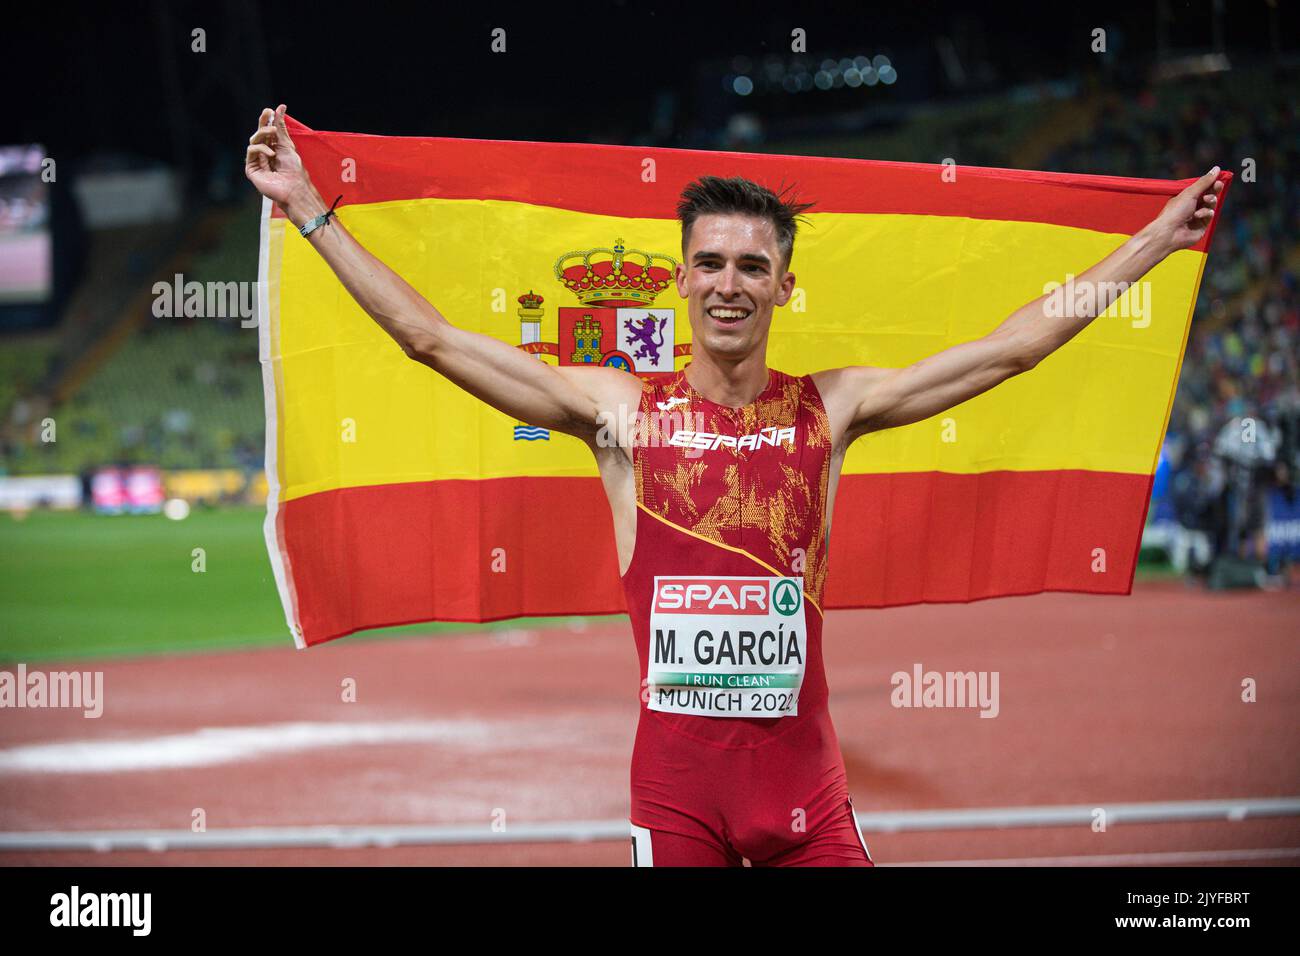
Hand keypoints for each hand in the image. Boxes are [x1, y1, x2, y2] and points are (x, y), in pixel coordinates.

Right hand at [244, 104, 319, 218]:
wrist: (294, 188)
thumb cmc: (294, 170)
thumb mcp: (287, 144)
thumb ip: (281, 127)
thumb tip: (280, 107)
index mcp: (273, 149)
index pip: (267, 132)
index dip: (267, 120)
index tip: (271, 110)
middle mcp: (264, 154)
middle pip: (259, 134)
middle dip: (263, 123)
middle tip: (267, 113)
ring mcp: (257, 161)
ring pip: (254, 140)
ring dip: (263, 134)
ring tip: (273, 133)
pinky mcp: (251, 168)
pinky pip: (251, 151)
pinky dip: (261, 148)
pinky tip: (271, 153)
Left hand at [1149, 166, 1223, 253]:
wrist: (1169, 232)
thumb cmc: (1174, 212)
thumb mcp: (1190, 193)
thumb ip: (1204, 182)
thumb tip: (1216, 169)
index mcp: (1185, 197)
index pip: (1202, 187)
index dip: (1210, 182)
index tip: (1218, 177)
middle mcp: (1191, 206)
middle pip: (1208, 195)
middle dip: (1214, 190)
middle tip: (1218, 185)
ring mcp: (1196, 216)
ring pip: (1211, 205)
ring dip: (1210, 201)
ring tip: (1206, 201)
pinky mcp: (1201, 226)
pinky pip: (1209, 215)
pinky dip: (1206, 213)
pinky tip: (1198, 215)